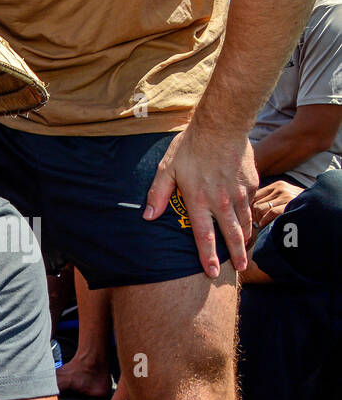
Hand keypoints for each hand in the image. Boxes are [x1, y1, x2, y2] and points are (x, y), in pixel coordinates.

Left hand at [144, 125, 257, 276]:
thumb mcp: (167, 168)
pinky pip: (251, 205)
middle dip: (236, 255)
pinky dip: (250, 216)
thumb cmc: (190, 147)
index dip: (207, 256)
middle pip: (231, 235)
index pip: (203, 236)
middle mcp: (221, 202)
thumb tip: (147, 216)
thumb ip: (158, 194)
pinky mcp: (251, 184)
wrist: (221, 127)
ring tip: (245, 251)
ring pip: (245, 222)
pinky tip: (248, 221)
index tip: (212, 272)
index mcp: (199, 200)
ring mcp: (239, 194)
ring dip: (245, 239)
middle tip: (240, 269)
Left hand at [251, 179, 303, 230]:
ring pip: (260, 208)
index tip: (250, 216)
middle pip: (255, 203)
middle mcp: (280, 188)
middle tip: (255, 222)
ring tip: (260, 224)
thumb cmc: (299, 204)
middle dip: (253, 215)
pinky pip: (271, 213)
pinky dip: (264, 220)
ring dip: (258, 219)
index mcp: (277, 185)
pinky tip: (264, 224)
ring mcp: (285, 196)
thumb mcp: (285, 196)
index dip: (249, 207)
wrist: (319, 204)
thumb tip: (249, 207)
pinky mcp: (290, 205)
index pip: (254, 195)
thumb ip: (270, 199)